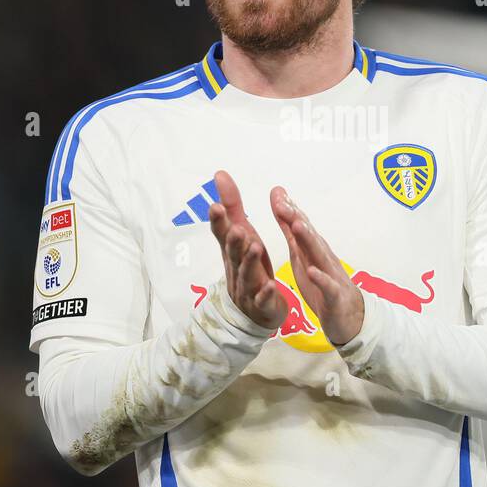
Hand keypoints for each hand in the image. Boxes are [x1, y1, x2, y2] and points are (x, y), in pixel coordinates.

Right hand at [208, 170, 285, 328]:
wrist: (253, 312)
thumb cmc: (248, 266)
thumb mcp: (242, 234)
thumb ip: (232, 206)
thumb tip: (220, 174)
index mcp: (233, 251)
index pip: (223, 234)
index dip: (219, 222)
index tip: (216, 206)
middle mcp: (236, 268)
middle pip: (233, 255)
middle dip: (233, 241)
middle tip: (237, 228)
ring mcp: (247, 288)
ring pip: (247, 275)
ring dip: (250, 262)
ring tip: (255, 248)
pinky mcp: (262, 305)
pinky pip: (263, 300)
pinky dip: (265, 293)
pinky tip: (270, 286)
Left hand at [270, 187, 364, 345]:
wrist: (349, 317)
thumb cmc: (323, 284)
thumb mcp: (302, 256)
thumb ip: (292, 233)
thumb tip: (282, 207)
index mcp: (312, 249)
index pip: (301, 226)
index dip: (289, 210)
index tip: (276, 193)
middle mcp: (322, 258)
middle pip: (309, 236)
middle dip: (296, 219)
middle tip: (282, 204)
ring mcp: (330, 275)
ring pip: (319, 256)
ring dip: (309, 240)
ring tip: (297, 226)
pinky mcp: (334, 296)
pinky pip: (327, 286)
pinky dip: (320, 278)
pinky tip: (311, 271)